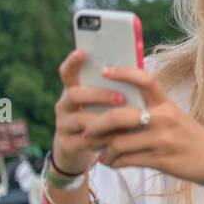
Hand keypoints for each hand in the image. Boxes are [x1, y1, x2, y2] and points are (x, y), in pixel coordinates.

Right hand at [52, 49, 126, 174]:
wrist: (79, 151)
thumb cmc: (99, 119)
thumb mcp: (103, 104)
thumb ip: (114, 89)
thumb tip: (140, 72)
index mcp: (74, 90)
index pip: (67, 72)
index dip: (72, 62)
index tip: (83, 52)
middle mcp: (65, 105)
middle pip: (74, 94)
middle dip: (98, 95)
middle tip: (121, 98)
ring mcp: (63, 125)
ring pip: (80, 119)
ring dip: (103, 120)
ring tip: (124, 122)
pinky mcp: (67, 145)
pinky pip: (84, 141)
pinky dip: (103, 140)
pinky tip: (118, 140)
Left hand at [81, 64, 203, 187]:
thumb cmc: (194, 139)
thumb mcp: (177, 119)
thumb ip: (152, 114)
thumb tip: (120, 113)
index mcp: (167, 105)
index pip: (144, 80)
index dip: (123, 72)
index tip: (104, 71)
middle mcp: (163, 119)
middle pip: (119, 116)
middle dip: (97, 124)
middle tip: (86, 129)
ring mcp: (161, 140)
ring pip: (118, 142)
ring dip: (102, 149)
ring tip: (97, 151)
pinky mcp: (159, 160)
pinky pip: (126, 160)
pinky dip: (113, 161)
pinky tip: (110, 162)